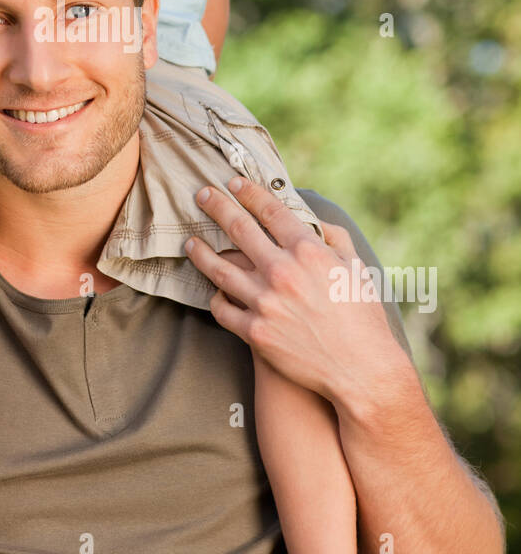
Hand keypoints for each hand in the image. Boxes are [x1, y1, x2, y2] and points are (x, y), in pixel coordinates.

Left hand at [184, 177, 403, 405]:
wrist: (361, 371)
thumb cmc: (363, 317)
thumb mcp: (357, 267)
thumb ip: (334, 237)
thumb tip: (312, 218)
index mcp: (309, 252)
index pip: (270, 211)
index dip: (249, 193)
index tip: (234, 183)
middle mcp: (282, 272)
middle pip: (238, 228)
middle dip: (216, 206)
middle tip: (201, 194)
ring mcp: (265, 303)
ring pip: (219, 269)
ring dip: (201, 251)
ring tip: (191, 242)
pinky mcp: (255, 332)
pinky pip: (223, 309)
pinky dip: (215, 297)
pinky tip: (212, 289)